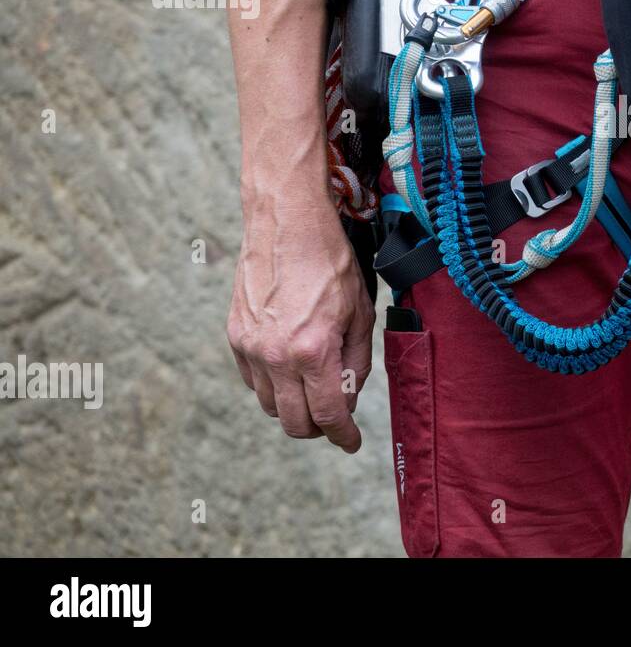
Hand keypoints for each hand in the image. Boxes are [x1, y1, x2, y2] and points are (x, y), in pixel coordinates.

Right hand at [227, 200, 374, 451]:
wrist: (287, 223)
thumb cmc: (330, 262)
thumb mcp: (360, 313)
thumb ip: (355, 363)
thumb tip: (347, 398)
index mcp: (313, 350)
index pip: (328, 414)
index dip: (343, 435)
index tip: (350, 442)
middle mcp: (276, 355)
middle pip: (293, 421)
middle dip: (318, 428)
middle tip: (335, 419)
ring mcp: (250, 347)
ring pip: (270, 404)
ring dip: (294, 406)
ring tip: (315, 388)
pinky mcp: (235, 335)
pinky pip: (253, 380)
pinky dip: (273, 385)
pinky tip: (291, 368)